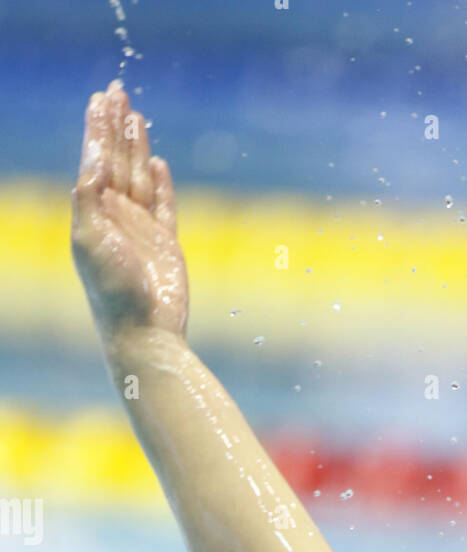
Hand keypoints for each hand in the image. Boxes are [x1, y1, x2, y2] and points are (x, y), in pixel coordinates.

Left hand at [71, 82, 188, 341]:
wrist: (145, 333)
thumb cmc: (113, 291)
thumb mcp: (89, 239)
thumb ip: (89, 197)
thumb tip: (92, 160)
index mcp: (93, 214)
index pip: (95, 160)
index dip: (99, 128)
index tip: (102, 98)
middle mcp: (115, 218)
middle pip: (116, 161)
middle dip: (116, 127)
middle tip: (117, 91)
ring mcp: (141, 231)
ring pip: (138, 177)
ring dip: (136, 146)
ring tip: (135, 116)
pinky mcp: (166, 245)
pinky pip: (163, 205)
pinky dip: (161, 183)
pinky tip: (157, 163)